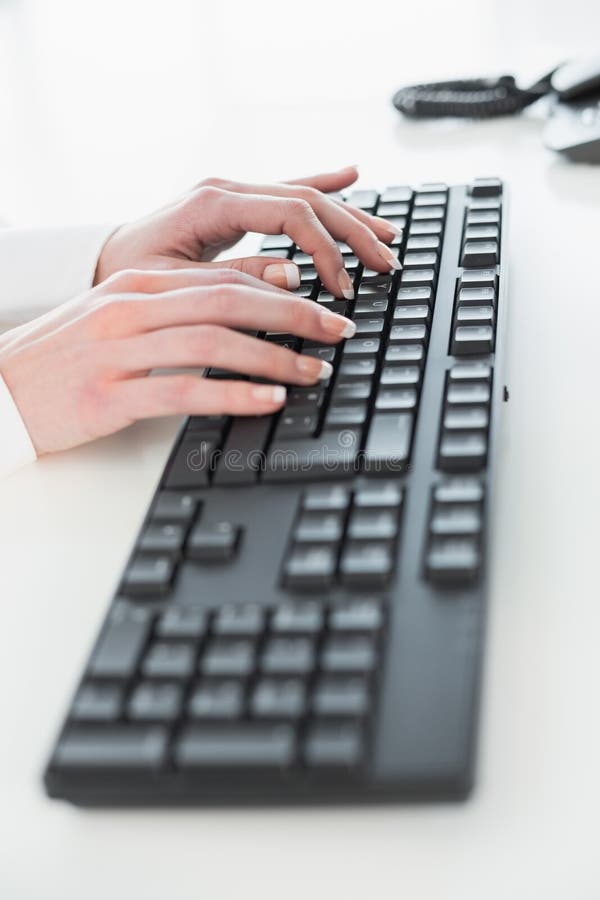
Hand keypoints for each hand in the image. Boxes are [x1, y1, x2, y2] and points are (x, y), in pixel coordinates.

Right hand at [0, 268, 354, 454]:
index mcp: (136, 287)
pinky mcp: (110, 396)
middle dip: (294, 315)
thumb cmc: (65, 359)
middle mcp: (130, 309)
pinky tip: (269, 400)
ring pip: (213, 342)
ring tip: (315, 371)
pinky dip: (234, 395)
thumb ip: (174, 310)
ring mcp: (118, 351)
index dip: (281, 289)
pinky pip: (184, 391)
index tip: (324, 302)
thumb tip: (240, 310)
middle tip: (339, 332)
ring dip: (274, 356)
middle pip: (229, 301)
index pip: (222, 277)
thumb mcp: (117, 321)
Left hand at [94, 166, 400, 295]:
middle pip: (309, 200)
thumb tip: (296, 275)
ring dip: (351, 215)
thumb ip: (237, 279)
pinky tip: (351, 176)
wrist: (105, 260)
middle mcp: (229, 189)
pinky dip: (324, 184)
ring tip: (388, 236)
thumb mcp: (179, 286)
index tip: (342, 288)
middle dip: (354, 232)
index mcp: (214, 203)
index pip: (292, 213)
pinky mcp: (237, 204)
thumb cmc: (133, 275)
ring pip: (306, 194)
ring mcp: (234, 192)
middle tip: (387, 263)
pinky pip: (289, 190)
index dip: (326, 250)